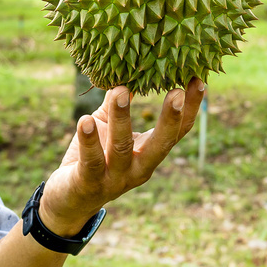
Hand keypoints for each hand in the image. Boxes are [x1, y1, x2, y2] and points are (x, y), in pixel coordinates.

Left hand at [37, 78, 205, 235]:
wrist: (68, 200)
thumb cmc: (93, 156)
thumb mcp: (108, 125)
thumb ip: (118, 101)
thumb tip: (126, 66)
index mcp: (148, 153)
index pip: (177, 131)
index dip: (190, 108)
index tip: (198, 80)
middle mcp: (138, 169)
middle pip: (161, 144)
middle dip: (170, 119)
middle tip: (177, 91)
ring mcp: (115, 179)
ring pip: (121, 148)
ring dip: (122, 119)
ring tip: (120, 90)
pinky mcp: (89, 184)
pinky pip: (91, 162)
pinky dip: (89, 140)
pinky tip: (85, 119)